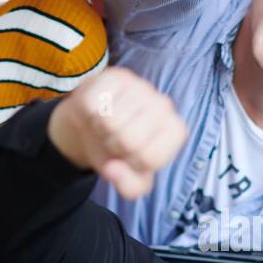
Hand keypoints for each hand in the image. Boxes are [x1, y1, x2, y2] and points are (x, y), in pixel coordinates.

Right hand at [47, 66, 186, 198]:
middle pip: (129, 139)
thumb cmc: (119, 152)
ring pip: (109, 120)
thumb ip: (129, 187)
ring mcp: (141, 87)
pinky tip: (96, 111)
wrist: (96, 125)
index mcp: (175, 132)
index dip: (131, 164)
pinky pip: (92, 103)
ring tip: (105, 125)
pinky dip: (87, 113)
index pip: (149, 157)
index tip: (130, 156)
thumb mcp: (132, 180)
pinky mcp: (115, 75)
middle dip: (113, 145)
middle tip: (114, 139)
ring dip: (99, 129)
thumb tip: (113, 169)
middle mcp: (164, 105)